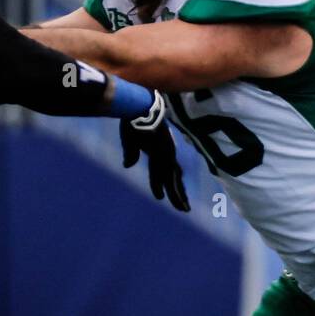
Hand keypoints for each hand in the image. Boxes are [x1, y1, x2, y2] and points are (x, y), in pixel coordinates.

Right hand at [120, 98, 189, 212]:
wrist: (138, 105)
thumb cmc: (133, 118)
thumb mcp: (130, 139)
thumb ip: (131, 153)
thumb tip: (128, 166)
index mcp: (159, 150)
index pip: (163, 172)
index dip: (163, 184)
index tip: (163, 195)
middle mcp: (165, 153)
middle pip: (173, 178)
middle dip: (178, 193)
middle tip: (185, 208)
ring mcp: (165, 154)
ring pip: (172, 180)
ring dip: (177, 196)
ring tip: (184, 210)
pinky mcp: (163, 153)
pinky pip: (166, 175)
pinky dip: (168, 187)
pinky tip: (166, 198)